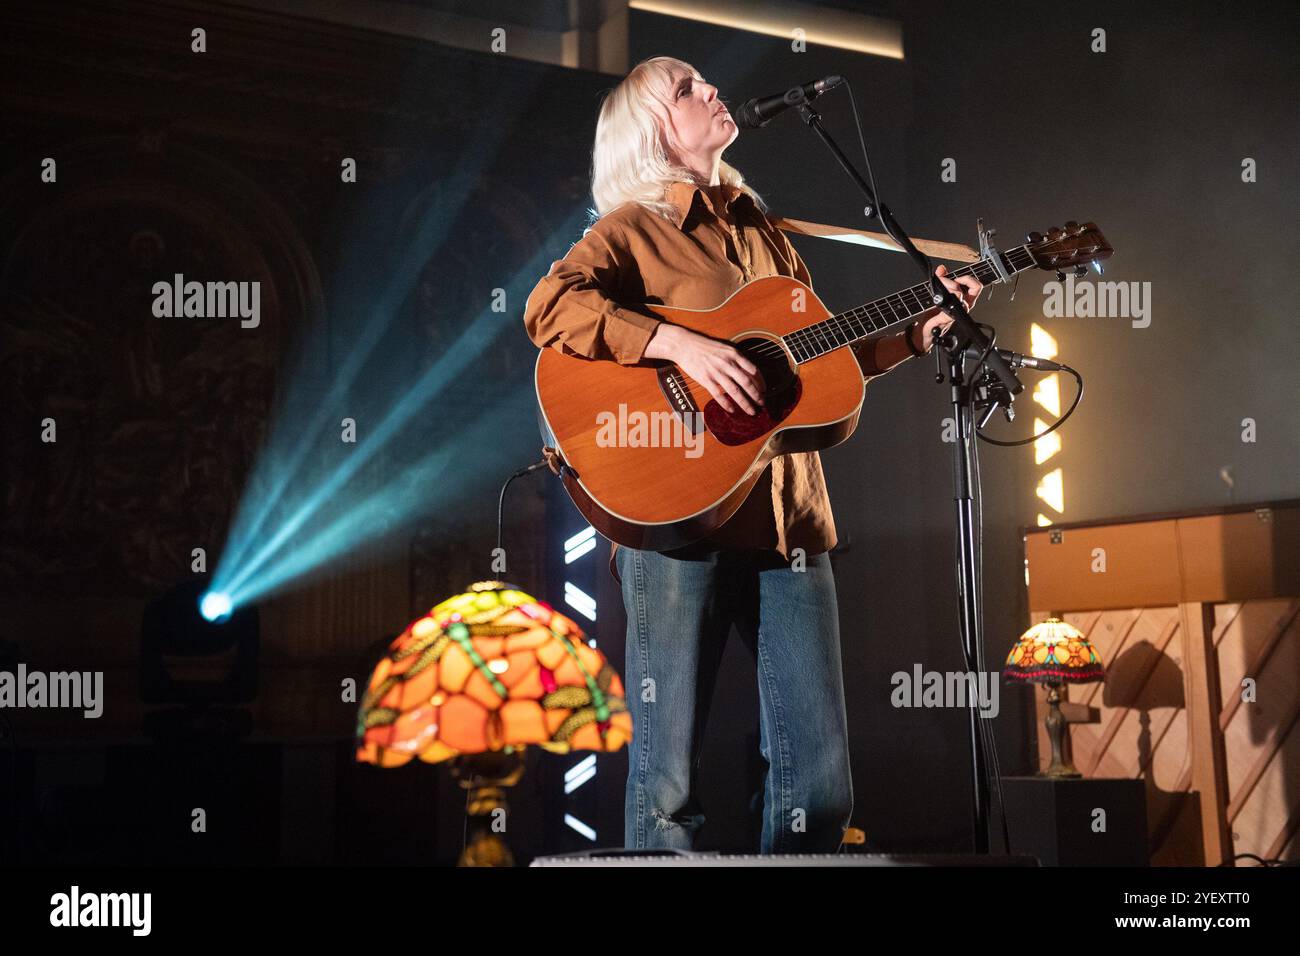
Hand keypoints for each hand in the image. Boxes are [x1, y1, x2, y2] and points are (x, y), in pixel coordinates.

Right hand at [644, 323, 764, 414]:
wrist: (684, 345)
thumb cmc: (704, 346)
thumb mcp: (724, 348)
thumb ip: (735, 359)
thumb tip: (747, 371)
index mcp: (733, 354)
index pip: (753, 370)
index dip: (761, 382)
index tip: (764, 390)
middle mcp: (727, 363)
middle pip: (747, 382)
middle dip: (756, 395)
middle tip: (762, 403)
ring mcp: (716, 372)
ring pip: (735, 391)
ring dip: (745, 403)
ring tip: (751, 411)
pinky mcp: (706, 379)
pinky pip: (719, 395)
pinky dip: (726, 403)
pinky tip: (732, 410)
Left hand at [912, 264, 982, 352]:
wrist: (925, 330)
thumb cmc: (933, 314)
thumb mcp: (937, 294)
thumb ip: (941, 280)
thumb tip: (941, 269)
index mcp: (964, 300)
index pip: (976, 286)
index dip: (968, 279)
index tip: (957, 278)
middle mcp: (963, 306)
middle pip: (974, 289)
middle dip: (958, 281)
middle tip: (946, 283)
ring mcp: (956, 313)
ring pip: (962, 298)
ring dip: (950, 290)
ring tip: (940, 292)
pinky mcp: (946, 320)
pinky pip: (950, 311)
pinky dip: (943, 304)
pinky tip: (937, 303)